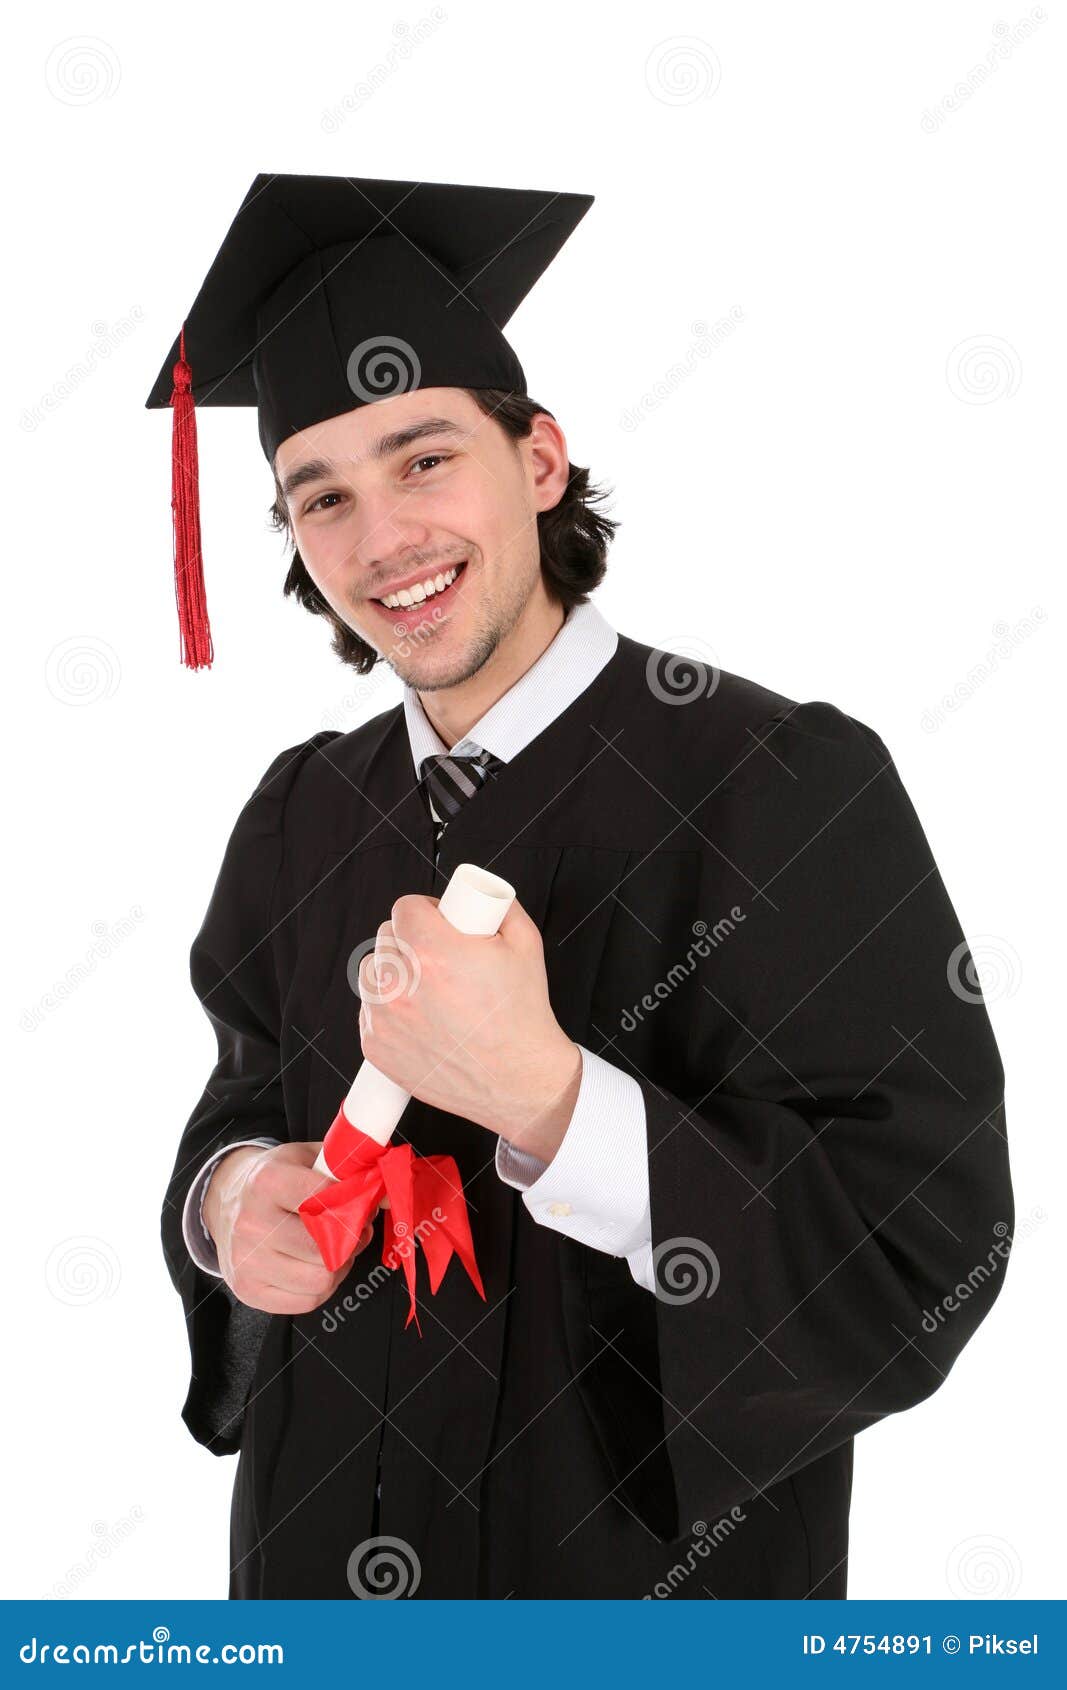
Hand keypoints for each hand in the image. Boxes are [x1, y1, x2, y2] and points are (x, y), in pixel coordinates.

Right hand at [202, 1141, 378, 1314]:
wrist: (226, 1202)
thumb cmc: (277, 1178)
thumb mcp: (309, 1158)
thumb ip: (350, 1170)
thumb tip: (389, 1197)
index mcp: (267, 1182)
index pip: (327, 1199)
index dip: (354, 1204)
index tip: (360, 1204)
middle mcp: (251, 1223)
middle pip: (326, 1248)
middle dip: (351, 1241)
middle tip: (354, 1231)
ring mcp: (246, 1261)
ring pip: (321, 1280)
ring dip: (339, 1267)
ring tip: (334, 1250)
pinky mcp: (248, 1290)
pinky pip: (306, 1303)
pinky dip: (321, 1289)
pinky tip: (315, 1267)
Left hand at [358, 894, 581, 1161]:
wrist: (518, 1079)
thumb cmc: (522, 1016)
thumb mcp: (525, 944)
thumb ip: (498, 907)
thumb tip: (480, 894)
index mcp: (432, 951)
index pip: (404, 908)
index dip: (425, 912)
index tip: (438, 923)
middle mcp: (400, 983)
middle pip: (385, 938)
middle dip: (410, 940)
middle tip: (438, 958)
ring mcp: (383, 1017)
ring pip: (371, 973)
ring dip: (393, 974)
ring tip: (428, 990)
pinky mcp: (376, 1046)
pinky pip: (369, 1010)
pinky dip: (389, 1010)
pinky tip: (421, 1019)